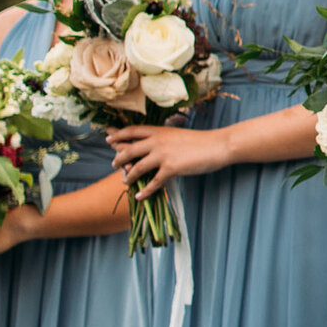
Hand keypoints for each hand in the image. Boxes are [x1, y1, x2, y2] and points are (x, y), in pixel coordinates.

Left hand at [106, 125, 231, 196]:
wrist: (217, 145)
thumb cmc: (200, 141)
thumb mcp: (177, 135)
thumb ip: (163, 140)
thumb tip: (152, 146)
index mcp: (159, 131)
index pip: (132, 131)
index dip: (118, 135)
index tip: (109, 139)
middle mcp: (157, 141)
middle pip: (129, 149)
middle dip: (119, 158)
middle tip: (114, 164)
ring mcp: (163, 155)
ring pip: (137, 167)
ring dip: (129, 176)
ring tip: (125, 182)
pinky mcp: (171, 168)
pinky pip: (153, 182)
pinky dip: (145, 191)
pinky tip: (139, 196)